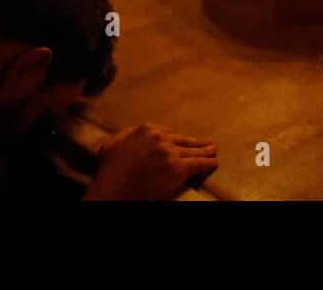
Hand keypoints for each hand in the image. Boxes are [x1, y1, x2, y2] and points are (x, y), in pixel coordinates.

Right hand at [83, 122, 217, 200]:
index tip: (182, 141)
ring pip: (193, 151)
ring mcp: (170, 152)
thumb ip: (128, 134)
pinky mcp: (178, 168)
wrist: (112, 192)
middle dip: (195, 143)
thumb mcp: (113, 144)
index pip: (167, 132)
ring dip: (205, 151)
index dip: (176, 139)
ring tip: (213, 152)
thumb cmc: (108, 172)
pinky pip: (198, 164)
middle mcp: (160, 137)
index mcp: (145, 130)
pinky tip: (213, 163)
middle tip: (207, 144)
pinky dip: (208, 163)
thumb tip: (136, 132)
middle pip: (182, 140)